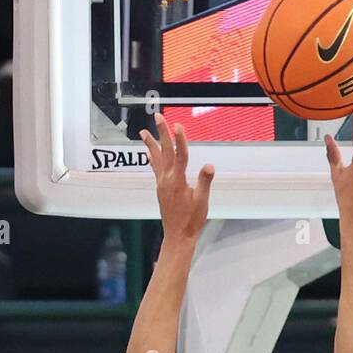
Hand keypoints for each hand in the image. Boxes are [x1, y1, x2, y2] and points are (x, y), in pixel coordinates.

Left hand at [140, 113, 214, 241]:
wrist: (178, 235)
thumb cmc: (191, 220)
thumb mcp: (202, 202)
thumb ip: (204, 182)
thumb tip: (209, 166)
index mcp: (177, 181)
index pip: (180, 155)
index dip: (180, 140)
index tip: (178, 125)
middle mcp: (166, 180)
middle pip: (164, 151)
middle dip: (162, 133)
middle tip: (158, 117)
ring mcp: (161, 184)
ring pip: (156, 159)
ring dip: (151, 144)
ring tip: (143, 132)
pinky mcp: (161, 189)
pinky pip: (155, 169)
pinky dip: (152, 158)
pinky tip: (149, 153)